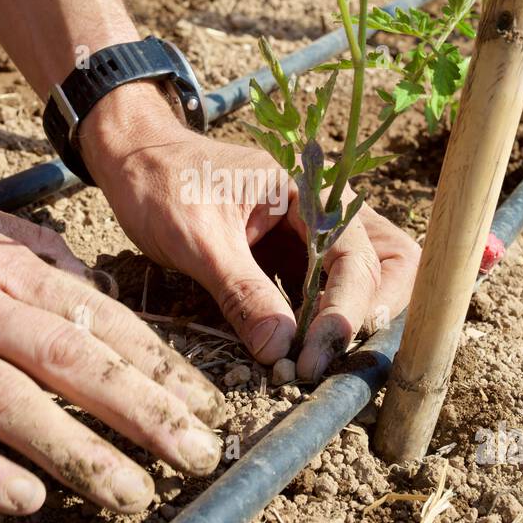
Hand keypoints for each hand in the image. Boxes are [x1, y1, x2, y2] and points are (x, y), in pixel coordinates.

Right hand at [0, 162, 226, 515]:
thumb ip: (27, 248)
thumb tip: (89, 283)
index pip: (95, 317)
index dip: (155, 363)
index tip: (203, 402)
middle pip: (68, 360)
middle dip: (142, 410)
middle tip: (197, 454)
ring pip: (5, 401)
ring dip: (74, 450)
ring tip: (129, 492)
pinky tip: (22, 498)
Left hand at [81, 83, 419, 381]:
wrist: (133, 159)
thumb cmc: (161, 184)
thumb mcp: (198, 239)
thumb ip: (241, 292)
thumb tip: (279, 351)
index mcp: (309, 189)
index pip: (354, 256)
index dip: (342, 312)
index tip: (315, 357)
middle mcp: (323, 208)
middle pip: (389, 261)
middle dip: (373, 312)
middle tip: (334, 358)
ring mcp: (311, 232)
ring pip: (361, 278)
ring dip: (348, 321)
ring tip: (315, 363)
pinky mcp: (292, 255)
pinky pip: (323, 289)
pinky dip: (319, 322)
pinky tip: (296, 351)